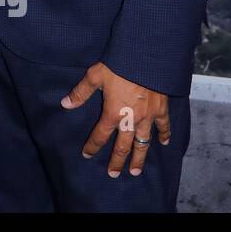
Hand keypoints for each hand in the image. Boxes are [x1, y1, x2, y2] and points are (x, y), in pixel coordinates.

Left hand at [61, 61, 170, 177]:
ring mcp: (148, 116)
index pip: (100, 134)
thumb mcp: (94, 76)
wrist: (146, 57)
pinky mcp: (161, 109)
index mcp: (113, 112)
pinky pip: (164, 126)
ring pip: (143, 142)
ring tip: (136, 171)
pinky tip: (165, 144)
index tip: (87, 155)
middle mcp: (131, 119)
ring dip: (139, 157)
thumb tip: (65, 104)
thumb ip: (80, 92)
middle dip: (117, 161)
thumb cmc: (119, 65)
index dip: (92, 146)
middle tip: (114, 174)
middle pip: (123, 146)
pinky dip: (165, 135)